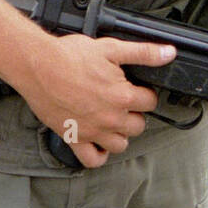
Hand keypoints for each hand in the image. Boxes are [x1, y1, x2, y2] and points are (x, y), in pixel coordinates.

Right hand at [15, 35, 175, 168]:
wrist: (38, 66)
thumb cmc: (70, 56)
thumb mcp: (110, 48)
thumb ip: (143, 53)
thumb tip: (168, 54)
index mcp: (123, 97)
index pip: (150, 102)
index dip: (145, 92)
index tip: (136, 87)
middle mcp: (110, 119)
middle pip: (138, 126)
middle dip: (134, 113)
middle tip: (122, 100)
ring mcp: (93, 132)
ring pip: (120, 145)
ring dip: (120, 133)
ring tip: (111, 119)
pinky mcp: (74, 139)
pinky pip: (92, 160)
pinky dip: (99, 155)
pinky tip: (99, 143)